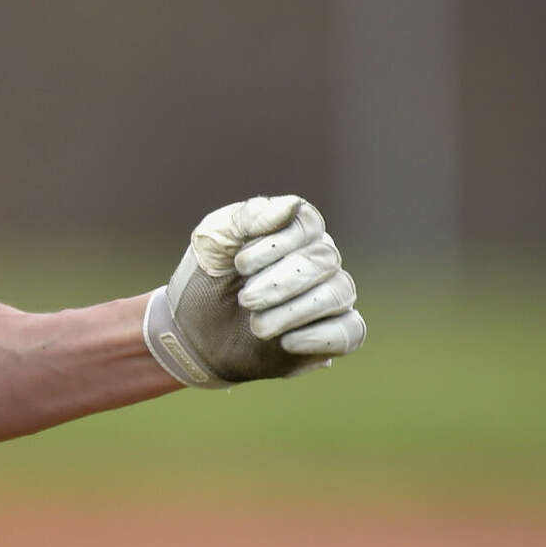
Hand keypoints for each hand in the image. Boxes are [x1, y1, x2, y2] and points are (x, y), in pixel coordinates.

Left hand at [143, 196, 365, 387]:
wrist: (195, 336)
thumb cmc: (206, 281)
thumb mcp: (211, 243)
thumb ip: (245, 218)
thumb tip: (292, 204)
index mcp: (293, 231)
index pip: (307, 225)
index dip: (276, 244)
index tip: (239, 266)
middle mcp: (320, 260)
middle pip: (323, 259)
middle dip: (281, 282)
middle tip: (245, 300)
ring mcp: (331, 296)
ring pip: (338, 293)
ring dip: (294, 311)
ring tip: (257, 325)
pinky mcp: (335, 334)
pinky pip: (350, 330)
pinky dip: (319, 336)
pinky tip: (287, 341)